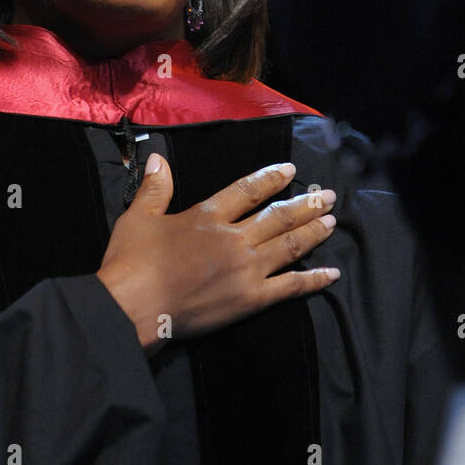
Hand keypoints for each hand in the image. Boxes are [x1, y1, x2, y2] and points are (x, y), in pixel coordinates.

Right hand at [96, 155, 339, 350]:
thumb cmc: (132, 262)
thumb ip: (155, 188)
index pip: (248, 190)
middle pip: (278, 216)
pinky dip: (313, 279)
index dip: (271, 178)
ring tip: (332, 221)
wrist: (133, 306)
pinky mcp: (251, 299)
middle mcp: (235, 238)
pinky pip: (290, 287)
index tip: (291, 170)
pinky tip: (331, 274)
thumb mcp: (139, 217)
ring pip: (289, 245)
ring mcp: (247, 269)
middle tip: (329, 196)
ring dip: (313, 232)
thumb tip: (158, 159)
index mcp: (208, 215)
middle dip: (306, 204)